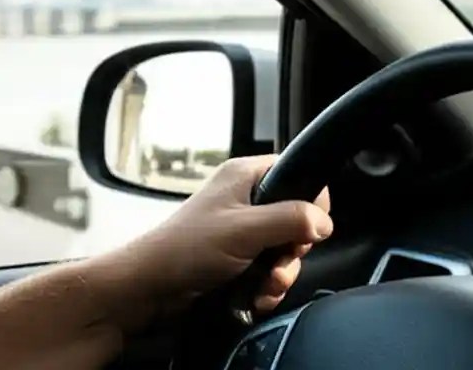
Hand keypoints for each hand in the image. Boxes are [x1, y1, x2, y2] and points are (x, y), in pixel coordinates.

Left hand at [99, 155, 332, 321]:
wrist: (147, 290)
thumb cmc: (185, 249)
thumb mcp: (245, 229)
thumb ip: (290, 219)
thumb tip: (325, 222)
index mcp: (246, 176)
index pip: (297, 174)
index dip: (310, 202)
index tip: (306, 228)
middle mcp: (247, 200)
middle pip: (297, 220)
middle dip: (293, 251)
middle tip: (280, 263)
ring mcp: (242, 232)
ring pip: (285, 251)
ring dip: (281, 275)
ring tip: (264, 288)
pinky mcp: (238, 260)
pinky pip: (269, 272)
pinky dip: (267, 288)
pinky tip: (255, 298)